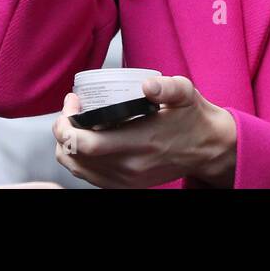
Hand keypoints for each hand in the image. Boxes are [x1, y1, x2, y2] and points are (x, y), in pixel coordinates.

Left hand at [53, 75, 236, 188]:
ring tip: (75, 123)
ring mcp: (127, 180)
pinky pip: (90, 176)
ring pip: (78, 169)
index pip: (86, 143)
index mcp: (141, 142)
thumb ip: (168, 88)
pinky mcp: (127, 185)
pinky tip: (85, 140)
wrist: (206, 147)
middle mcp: (130, 166)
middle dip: (63, 131)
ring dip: (68, 145)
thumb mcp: (185, 94)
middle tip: (71, 109)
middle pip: (75, 157)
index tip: (73, 101)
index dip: (67, 123)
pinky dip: (79, 159)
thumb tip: (148, 85)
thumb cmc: (192, 117)